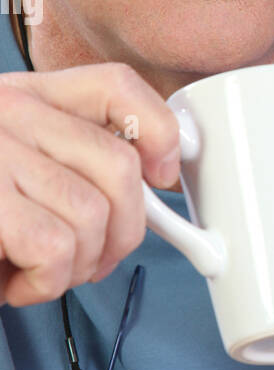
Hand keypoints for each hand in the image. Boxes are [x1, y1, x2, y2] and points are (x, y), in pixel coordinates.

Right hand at [0, 64, 180, 305]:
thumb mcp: (15, 169)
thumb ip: (73, 159)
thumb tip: (154, 182)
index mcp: (22, 97)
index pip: (115, 85)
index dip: (160, 130)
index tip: (163, 176)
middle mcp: (7, 111)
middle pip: (119, 165)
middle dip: (122, 232)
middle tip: (90, 259)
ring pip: (92, 215)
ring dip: (76, 267)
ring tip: (37, 271)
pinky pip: (55, 248)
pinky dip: (45, 283)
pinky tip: (15, 284)